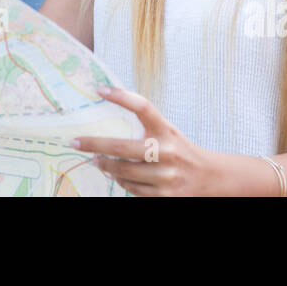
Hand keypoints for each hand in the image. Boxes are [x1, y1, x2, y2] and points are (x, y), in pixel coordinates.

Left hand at [72, 86, 220, 195]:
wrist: (210, 178)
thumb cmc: (180, 150)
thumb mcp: (167, 132)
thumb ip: (146, 127)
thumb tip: (109, 114)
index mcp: (166, 131)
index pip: (143, 107)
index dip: (122, 97)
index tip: (100, 89)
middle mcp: (167, 152)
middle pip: (122, 147)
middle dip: (94, 145)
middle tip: (76, 141)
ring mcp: (166, 177)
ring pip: (123, 172)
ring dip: (105, 166)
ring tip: (96, 160)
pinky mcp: (164, 196)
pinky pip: (132, 189)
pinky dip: (121, 181)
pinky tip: (116, 175)